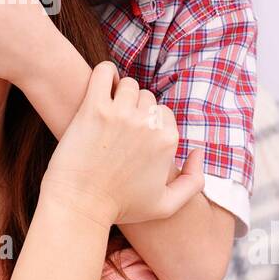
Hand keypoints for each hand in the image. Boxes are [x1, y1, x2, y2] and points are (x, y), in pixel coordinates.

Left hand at [42, 61, 204, 225]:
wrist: (80, 205)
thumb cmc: (120, 207)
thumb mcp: (166, 205)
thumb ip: (194, 181)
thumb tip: (198, 151)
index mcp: (168, 141)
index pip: (165, 114)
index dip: (150, 123)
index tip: (133, 135)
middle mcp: (148, 124)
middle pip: (147, 98)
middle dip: (135, 108)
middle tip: (117, 125)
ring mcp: (121, 114)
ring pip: (128, 84)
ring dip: (119, 92)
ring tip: (107, 109)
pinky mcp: (94, 108)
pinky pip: (104, 72)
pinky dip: (104, 74)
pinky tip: (100, 87)